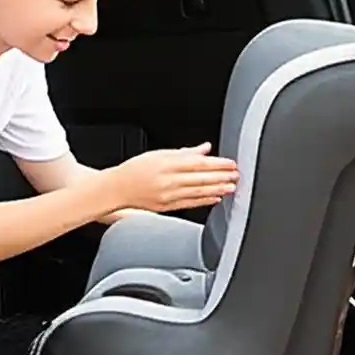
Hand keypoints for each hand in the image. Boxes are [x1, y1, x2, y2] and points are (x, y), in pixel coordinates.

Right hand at [110, 143, 239, 211]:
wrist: (117, 188)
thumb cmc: (137, 169)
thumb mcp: (159, 154)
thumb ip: (185, 152)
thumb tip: (205, 148)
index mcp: (167, 163)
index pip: (198, 163)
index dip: (217, 164)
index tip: (231, 164)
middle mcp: (168, 180)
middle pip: (200, 178)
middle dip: (221, 177)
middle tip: (236, 176)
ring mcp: (168, 195)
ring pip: (197, 192)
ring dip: (217, 190)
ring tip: (231, 188)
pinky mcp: (167, 206)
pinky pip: (190, 203)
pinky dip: (204, 201)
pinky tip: (215, 199)